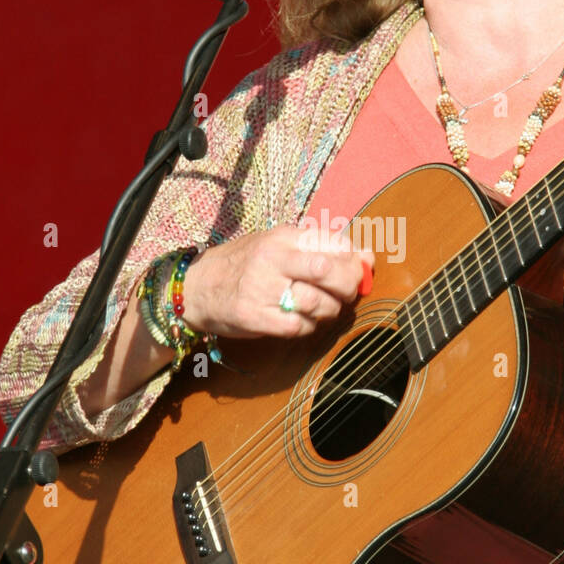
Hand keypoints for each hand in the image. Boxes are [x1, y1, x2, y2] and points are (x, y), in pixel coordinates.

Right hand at [182, 225, 374, 339]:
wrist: (196, 287)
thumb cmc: (245, 266)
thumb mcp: (279, 247)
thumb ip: (321, 250)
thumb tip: (368, 257)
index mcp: (283, 236)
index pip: (336, 243)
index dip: (355, 261)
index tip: (355, 271)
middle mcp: (273, 258)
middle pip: (330, 270)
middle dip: (349, 286)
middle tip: (346, 294)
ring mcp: (262, 288)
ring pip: (318, 302)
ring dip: (329, 311)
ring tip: (321, 309)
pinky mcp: (254, 316)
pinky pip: (299, 326)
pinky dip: (308, 327)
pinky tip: (300, 321)